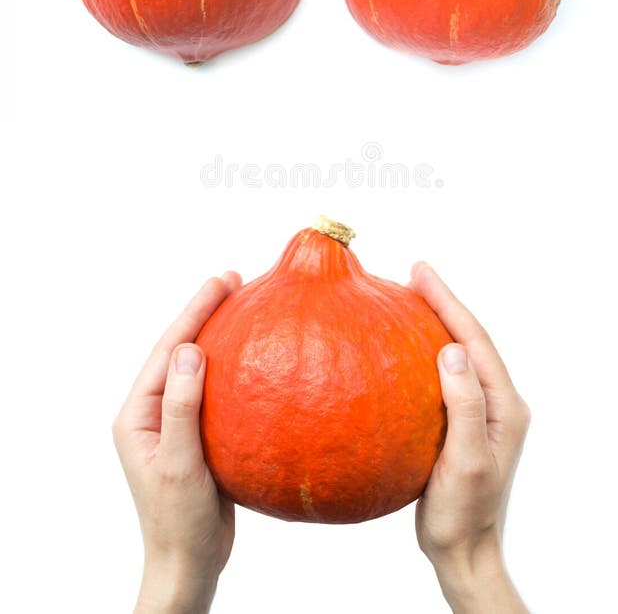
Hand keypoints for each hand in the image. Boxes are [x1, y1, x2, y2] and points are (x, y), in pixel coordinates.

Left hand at [112, 273, 240, 613]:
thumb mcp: (179, 464)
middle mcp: (153, 411)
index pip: (168, 351)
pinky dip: (234, 366)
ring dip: (219, 334)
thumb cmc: (178, 521)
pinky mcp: (198, 433)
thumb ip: (182, 407)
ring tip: (243, 304)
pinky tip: (256, 356)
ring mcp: (175, 421)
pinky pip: (215, 389)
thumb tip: (189, 350)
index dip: (193, 313)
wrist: (188, 562)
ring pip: (198, 367)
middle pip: (180, 350)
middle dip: (204, 313)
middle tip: (234, 279)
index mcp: (137, 414)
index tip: (220, 281)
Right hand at [411, 263, 530, 613]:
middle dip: (443, 303)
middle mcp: (497, 401)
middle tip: (414, 272)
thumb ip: (464, 404)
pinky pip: (443, 375)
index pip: (476, 340)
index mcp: (504, 404)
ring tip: (408, 297)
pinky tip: (400, 346)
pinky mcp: (460, 421)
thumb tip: (453, 349)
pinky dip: (423, 351)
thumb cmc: (464, 511)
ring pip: (458, 354)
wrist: (464, 550)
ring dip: (435, 323)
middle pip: (470, 339)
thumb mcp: (465, 460)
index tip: (421, 272)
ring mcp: (479, 411)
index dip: (449, 302)